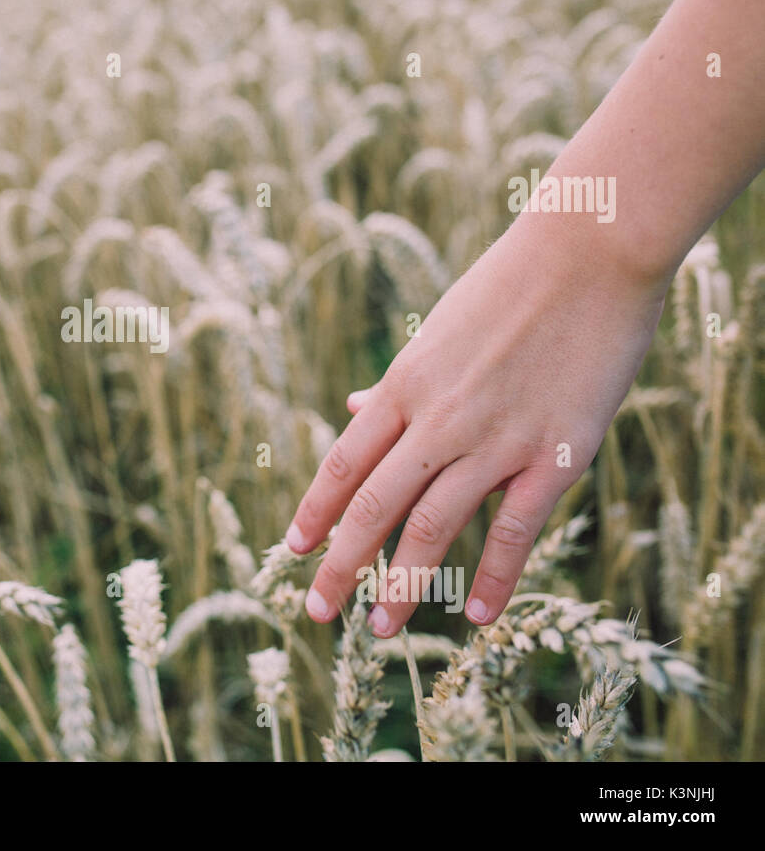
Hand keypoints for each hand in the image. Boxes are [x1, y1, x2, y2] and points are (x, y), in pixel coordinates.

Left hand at [286, 217, 668, 635]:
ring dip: (403, 585)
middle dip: (340, 566)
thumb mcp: (437, 333)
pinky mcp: (555, 455)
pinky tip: (478, 616)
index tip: (292, 550)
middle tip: (318, 611)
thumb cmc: (509, 289)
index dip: (314, 511)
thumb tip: (352, 404)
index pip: (344, 463)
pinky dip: (493, 578)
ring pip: (432, 527)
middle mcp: (437, 418)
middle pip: (373, 507)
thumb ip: (398, 383)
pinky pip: (513, 531)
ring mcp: (495, 439)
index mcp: (404, 385)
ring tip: (383, 630)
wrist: (589, 251)